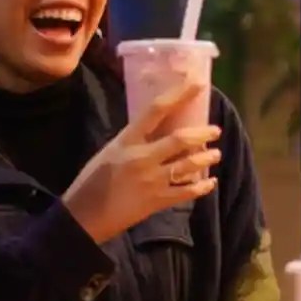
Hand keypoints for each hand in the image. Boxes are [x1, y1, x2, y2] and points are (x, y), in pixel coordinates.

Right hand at [61, 81, 220, 243]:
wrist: (85, 216)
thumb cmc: (92, 180)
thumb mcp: (110, 151)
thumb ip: (133, 141)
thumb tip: (156, 130)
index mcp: (127, 140)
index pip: (156, 110)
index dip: (179, 95)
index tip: (198, 84)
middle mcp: (142, 157)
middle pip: (180, 139)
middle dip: (202, 134)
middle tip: (215, 130)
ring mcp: (152, 180)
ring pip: (188, 166)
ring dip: (206, 158)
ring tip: (215, 154)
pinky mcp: (157, 201)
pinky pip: (186, 192)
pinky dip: (202, 187)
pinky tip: (210, 183)